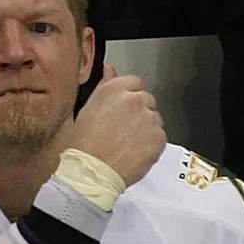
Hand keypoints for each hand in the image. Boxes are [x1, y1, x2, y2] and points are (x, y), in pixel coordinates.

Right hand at [59, 63, 165, 185]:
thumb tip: (111, 70)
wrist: (92, 173)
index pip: (134, 82)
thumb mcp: (87, 109)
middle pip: (147, 99)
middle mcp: (134, 99)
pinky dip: (152, 143)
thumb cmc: (83, 145)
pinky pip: (160, 136)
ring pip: (154, 118)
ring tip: (128, 142)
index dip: (129, 96)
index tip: (124, 107)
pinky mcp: (159, 137)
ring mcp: (148, 118)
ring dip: (146, 127)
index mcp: (114, 89)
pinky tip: (135, 151)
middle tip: (125, 128)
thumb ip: (104, 87)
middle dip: (139, 111)